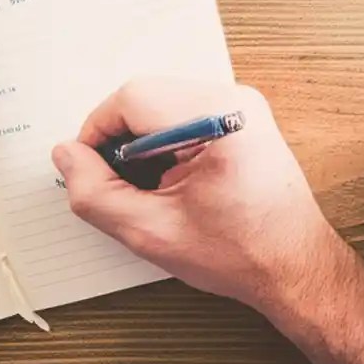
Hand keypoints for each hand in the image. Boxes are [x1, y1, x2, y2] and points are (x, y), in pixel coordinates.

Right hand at [51, 78, 344, 311]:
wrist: (297, 267)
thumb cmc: (240, 254)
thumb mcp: (151, 232)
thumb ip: (95, 193)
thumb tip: (66, 156)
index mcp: (219, 119)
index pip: (131, 98)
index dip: (97, 132)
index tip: (87, 169)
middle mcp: (234, 99)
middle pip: (145, 97)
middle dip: (120, 139)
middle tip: (120, 187)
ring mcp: (243, 105)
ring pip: (161, 104)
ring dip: (142, 142)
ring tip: (150, 189)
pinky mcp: (243, 117)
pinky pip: (183, 114)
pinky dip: (164, 143)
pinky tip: (171, 183)